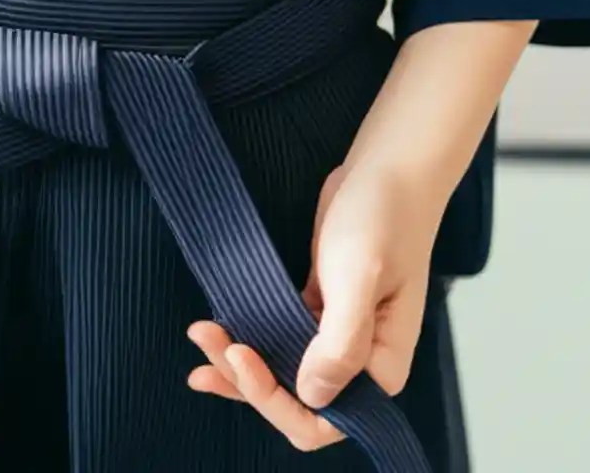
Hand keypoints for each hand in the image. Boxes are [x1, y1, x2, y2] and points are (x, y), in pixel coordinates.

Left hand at [185, 164, 444, 451]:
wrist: (387, 170)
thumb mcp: (359, 276)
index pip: (323, 419)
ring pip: (279, 370)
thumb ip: (341, 342)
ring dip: (237, 362)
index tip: (241, 357)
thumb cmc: (383, 217)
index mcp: (380, 365)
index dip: (275, 402)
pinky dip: (247, 337)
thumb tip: (315, 395)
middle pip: (292, 399)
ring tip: (201, 333)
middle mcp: (359, 360)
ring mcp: (335, 336)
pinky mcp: (316, 312)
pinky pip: (276, 340)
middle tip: (207, 340)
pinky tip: (218, 327)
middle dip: (244, 381)